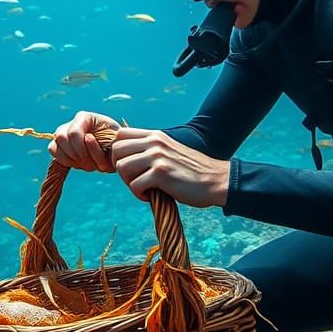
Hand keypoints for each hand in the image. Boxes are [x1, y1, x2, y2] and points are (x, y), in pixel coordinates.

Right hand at [48, 111, 119, 171]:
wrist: (114, 149)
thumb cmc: (116, 145)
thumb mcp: (116, 142)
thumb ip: (106, 140)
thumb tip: (88, 137)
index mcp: (86, 117)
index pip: (74, 133)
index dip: (83, 149)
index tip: (97, 159)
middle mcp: (72, 122)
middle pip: (62, 138)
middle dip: (78, 156)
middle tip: (92, 164)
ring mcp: (63, 132)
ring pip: (54, 146)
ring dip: (72, 160)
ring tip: (87, 163)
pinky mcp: (58, 144)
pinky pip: (53, 152)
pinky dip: (66, 161)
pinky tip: (79, 163)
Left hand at [110, 126, 230, 207]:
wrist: (216, 180)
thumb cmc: (191, 171)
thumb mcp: (168, 152)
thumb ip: (150, 151)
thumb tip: (124, 160)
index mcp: (155, 136)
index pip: (120, 135)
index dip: (118, 153)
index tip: (129, 167)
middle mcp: (154, 142)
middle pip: (116, 150)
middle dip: (120, 168)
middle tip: (134, 179)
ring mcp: (157, 156)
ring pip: (121, 167)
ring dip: (129, 182)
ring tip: (144, 188)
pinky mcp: (161, 173)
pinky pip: (134, 185)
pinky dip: (139, 194)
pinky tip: (151, 196)